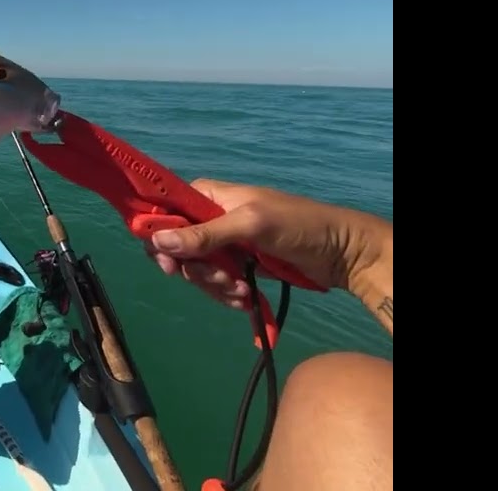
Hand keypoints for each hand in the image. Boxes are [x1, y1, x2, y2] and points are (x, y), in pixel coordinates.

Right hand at [145, 178, 388, 308]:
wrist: (340, 252)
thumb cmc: (296, 225)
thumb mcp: (249, 226)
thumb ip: (204, 234)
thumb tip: (157, 240)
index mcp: (207, 197)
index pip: (165, 213)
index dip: (159, 239)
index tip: (172, 266)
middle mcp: (210, 218)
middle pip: (177, 249)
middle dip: (197, 271)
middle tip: (223, 279)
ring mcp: (224, 244)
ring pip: (196, 271)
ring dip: (216, 287)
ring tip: (243, 292)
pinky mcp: (237, 266)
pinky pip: (216, 284)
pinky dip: (228, 295)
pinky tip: (247, 299)